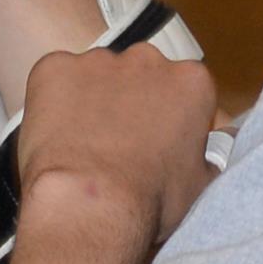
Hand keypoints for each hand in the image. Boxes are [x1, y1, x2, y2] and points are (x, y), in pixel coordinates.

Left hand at [17, 47, 220, 246]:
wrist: (90, 203)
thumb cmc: (149, 199)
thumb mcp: (200, 184)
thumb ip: (207, 156)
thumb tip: (210, 153)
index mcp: (190, 82)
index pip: (182, 90)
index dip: (168, 117)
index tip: (157, 139)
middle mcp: (147, 60)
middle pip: (139, 76)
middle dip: (130, 101)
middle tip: (117, 141)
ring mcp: (97, 61)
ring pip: (95, 75)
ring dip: (90, 99)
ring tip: (82, 142)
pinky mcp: (55, 68)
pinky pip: (53, 77)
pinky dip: (52, 98)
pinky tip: (55, 132)